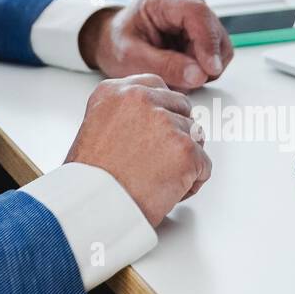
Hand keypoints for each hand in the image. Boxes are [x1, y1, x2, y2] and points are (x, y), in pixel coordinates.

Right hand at [65, 74, 211, 225]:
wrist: (95, 207)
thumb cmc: (90, 180)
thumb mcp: (95, 128)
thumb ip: (125, 115)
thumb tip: (150, 120)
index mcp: (115, 91)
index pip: (157, 87)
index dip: (163, 111)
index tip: (157, 129)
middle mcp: (141, 99)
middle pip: (181, 109)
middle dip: (176, 134)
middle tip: (156, 161)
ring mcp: (166, 123)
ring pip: (195, 138)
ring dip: (183, 160)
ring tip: (156, 179)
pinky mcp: (186, 150)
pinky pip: (204, 166)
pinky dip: (191, 183)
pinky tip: (167, 191)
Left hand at [78, 0, 232, 90]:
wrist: (110, 40)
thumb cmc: (116, 44)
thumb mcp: (132, 58)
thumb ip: (165, 66)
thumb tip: (200, 75)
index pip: (197, 13)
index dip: (208, 42)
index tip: (211, 69)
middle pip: (213, 29)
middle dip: (203, 60)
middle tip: (180, 80)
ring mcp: (194, 10)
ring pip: (219, 42)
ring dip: (203, 65)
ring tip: (176, 74)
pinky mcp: (200, 25)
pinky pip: (215, 49)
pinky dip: (203, 65)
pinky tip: (182, 69)